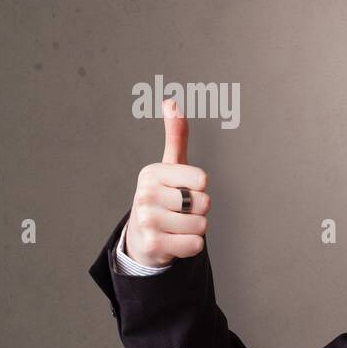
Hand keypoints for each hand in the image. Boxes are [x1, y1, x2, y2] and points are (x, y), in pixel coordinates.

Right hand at [124, 100, 210, 267]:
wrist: (142, 238)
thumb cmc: (162, 198)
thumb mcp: (169, 167)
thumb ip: (175, 136)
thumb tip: (172, 102)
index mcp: (152, 174)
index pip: (202, 181)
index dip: (200, 189)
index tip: (183, 190)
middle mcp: (145, 195)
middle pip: (204, 204)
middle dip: (198, 210)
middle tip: (179, 212)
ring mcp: (147, 221)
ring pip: (201, 226)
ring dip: (194, 229)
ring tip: (176, 227)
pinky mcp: (153, 246)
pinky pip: (195, 245)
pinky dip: (191, 246)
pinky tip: (174, 241)